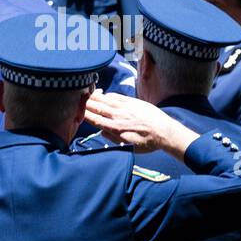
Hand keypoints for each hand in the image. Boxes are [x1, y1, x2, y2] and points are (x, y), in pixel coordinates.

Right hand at [83, 90, 198, 156]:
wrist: (165, 132)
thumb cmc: (147, 142)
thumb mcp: (127, 146)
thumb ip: (112, 138)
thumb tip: (102, 131)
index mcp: (114, 128)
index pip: (93, 118)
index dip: (82, 114)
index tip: (75, 112)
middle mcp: (117, 115)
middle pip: (96, 106)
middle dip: (84, 102)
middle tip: (76, 99)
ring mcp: (125, 106)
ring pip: (104, 99)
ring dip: (93, 96)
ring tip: (85, 94)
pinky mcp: (132, 101)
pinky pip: (115, 96)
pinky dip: (107, 95)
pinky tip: (103, 94)